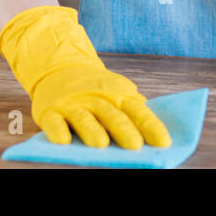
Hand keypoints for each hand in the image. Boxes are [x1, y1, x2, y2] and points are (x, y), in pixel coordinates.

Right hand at [0, 5, 171, 148]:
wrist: (60, 68)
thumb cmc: (97, 92)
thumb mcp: (118, 96)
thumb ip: (135, 113)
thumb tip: (161, 141)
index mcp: (119, 96)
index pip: (138, 112)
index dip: (151, 127)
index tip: (164, 143)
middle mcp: (97, 99)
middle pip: (112, 115)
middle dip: (124, 130)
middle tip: (135, 146)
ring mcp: (73, 104)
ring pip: (84, 118)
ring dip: (92, 131)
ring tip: (101, 145)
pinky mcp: (50, 111)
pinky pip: (54, 122)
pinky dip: (57, 131)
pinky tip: (63, 141)